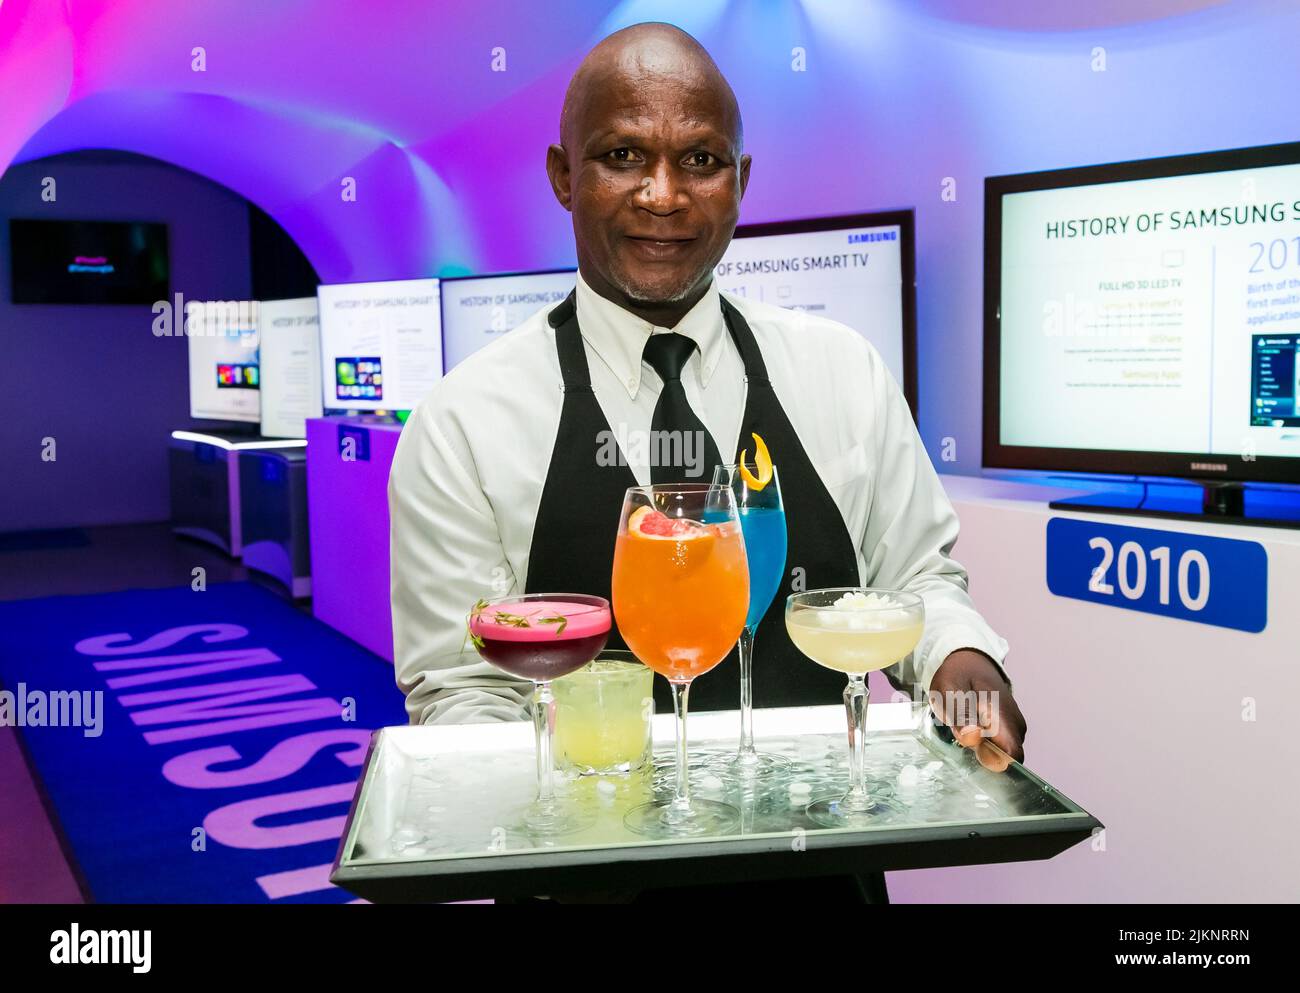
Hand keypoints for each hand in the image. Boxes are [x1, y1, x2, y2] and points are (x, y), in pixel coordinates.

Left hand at [928, 649, 1026, 771]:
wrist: (969, 660)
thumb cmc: (958, 676)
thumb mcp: (950, 693)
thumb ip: (961, 716)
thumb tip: (973, 739)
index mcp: (1004, 717)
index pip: (1012, 756)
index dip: (993, 763)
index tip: (973, 755)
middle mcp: (1016, 725)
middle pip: (1007, 759)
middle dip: (984, 759)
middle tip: (961, 739)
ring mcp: (1014, 726)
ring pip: (1003, 753)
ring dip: (982, 751)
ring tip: (962, 732)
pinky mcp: (1009, 728)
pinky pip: (1000, 746)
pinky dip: (984, 745)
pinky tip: (969, 732)